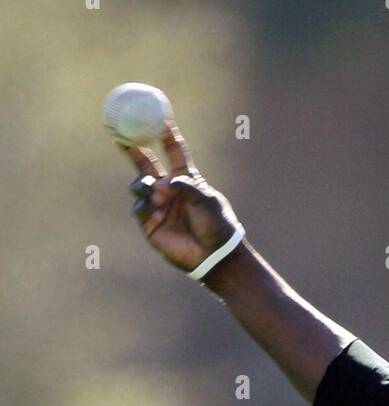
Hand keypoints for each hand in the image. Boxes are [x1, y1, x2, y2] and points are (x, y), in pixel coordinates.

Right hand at [119, 120, 241, 273]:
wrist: (213, 255)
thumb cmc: (215, 225)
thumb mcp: (206, 201)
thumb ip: (187, 187)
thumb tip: (166, 183)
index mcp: (186, 179)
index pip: (174, 151)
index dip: (166, 134)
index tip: (159, 116)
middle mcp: (169, 189)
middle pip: (147, 163)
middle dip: (134, 149)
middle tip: (122, 136)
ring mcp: (157, 205)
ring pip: (139, 184)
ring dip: (143, 184)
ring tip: (154, 193)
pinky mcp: (150, 223)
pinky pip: (138, 208)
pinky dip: (143, 207)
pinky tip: (153, 212)